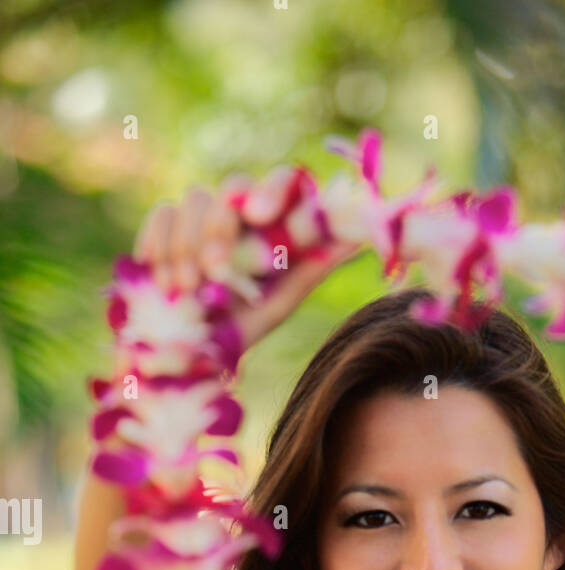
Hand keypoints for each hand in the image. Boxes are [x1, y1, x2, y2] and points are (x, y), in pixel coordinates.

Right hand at [133, 171, 360, 351]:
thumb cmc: (244, 324)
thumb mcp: (283, 298)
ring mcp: (199, 214)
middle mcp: (239, 208)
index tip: (258, 214)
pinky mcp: (164, 224)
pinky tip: (162, 276)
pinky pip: (162, 214)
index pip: (282, 181)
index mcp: (273, 221)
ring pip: (193, 200)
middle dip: (219, 230)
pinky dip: (160, 243)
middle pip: (231, 186)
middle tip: (214, 274)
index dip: (271, 189)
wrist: (192, 350)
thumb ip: (315, 263)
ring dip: (188, 246)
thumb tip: (360, 235)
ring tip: (186, 291)